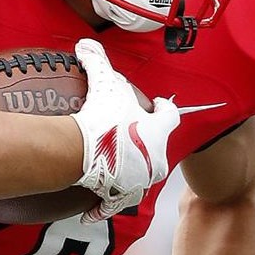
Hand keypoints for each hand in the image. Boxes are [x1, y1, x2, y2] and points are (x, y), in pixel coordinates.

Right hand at [70, 37, 178, 220]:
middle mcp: (155, 159)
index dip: (164, 108)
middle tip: (132, 132)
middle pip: (158, 148)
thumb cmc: (102, 117)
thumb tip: (85, 43)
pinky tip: (93, 211)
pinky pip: (114, 202)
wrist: (84, 151)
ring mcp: (138, 181)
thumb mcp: (103, 82)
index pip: (170, 116)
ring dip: (131, 170)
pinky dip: (104, 205)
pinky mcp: (119, 196)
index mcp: (158, 132)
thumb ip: (97, 61)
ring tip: (116, 164)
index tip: (156, 104)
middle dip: (148, 141)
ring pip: (140, 176)